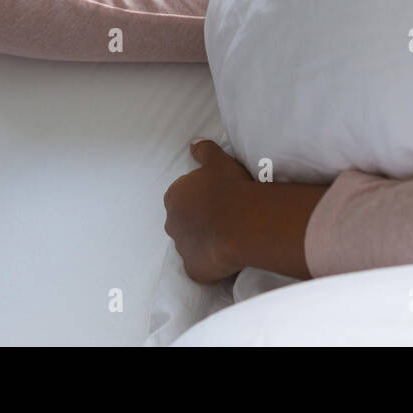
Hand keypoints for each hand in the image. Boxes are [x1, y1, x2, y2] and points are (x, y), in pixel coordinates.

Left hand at [163, 139, 253, 283]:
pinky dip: (210, 265)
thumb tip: (193, 143)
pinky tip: (226, 259)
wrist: (241, 222)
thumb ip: (204, 150)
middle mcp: (172, 223)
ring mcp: (182, 249)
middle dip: (199, 222)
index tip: (217, 200)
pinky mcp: (194, 270)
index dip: (201, 200)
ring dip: (204, 243)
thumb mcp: (218, 160)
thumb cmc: (228, 188)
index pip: (183, 199)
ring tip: (228, 239)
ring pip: (191, 246)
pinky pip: (200, 268)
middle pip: (183, 223)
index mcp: (174, 197)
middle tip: (223, 219)